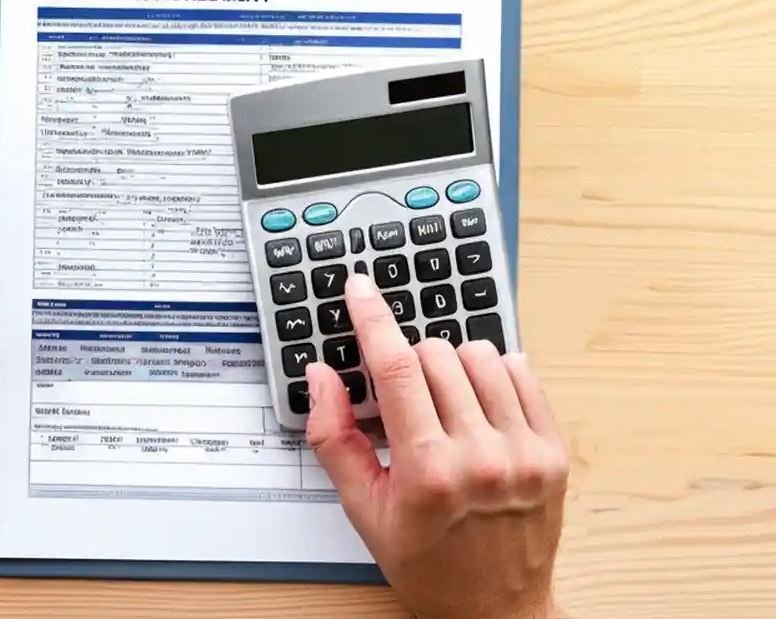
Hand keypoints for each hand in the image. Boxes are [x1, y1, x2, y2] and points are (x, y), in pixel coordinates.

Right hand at [307, 275, 568, 618]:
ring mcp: (524, 453)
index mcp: (428, 472)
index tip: (361, 289)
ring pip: (479, 356)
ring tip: (441, 403)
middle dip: (407, 361)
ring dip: (451, 364)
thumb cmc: (428, 566)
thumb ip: (335, 438)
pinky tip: (477, 402)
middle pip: (435, 354)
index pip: (394, 368)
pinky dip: (494, 373)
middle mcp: (482, 457)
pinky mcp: (554, 452)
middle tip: (401, 396)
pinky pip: (522, 373)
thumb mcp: (364, 511)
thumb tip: (321, 376)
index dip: (372, 318)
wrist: (495, 610)